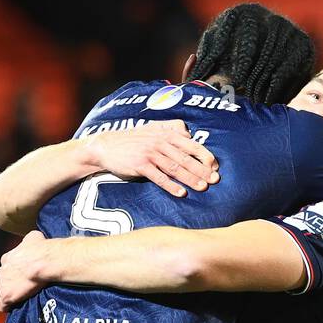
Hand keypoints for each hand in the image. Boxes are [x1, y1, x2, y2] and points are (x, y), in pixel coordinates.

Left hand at [0, 231, 52, 311]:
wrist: (42, 263)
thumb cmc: (40, 249)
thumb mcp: (34, 237)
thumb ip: (29, 241)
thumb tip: (34, 240)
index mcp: (7, 258)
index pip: (7, 267)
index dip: (16, 272)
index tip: (24, 275)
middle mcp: (1, 271)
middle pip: (3, 280)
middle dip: (12, 284)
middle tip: (25, 286)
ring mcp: (2, 285)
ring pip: (2, 292)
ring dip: (11, 295)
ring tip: (22, 298)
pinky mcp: (6, 297)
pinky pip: (3, 305)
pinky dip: (8, 307)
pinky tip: (15, 307)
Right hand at [80, 120, 218, 197]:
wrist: (106, 146)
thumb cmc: (132, 140)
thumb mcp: (152, 129)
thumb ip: (171, 129)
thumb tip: (189, 134)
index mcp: (165, 134)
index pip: (191, 144)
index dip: (205, 155)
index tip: (216, 166)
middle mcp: (160, 142)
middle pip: (186, 157)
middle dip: (202, 169)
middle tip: (215, 180)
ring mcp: (150, 153)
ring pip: (175, 167)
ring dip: (190, 178)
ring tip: (203, 187)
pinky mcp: (140, 165)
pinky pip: (159, 177)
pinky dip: (171, 185)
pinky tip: (181, 193)